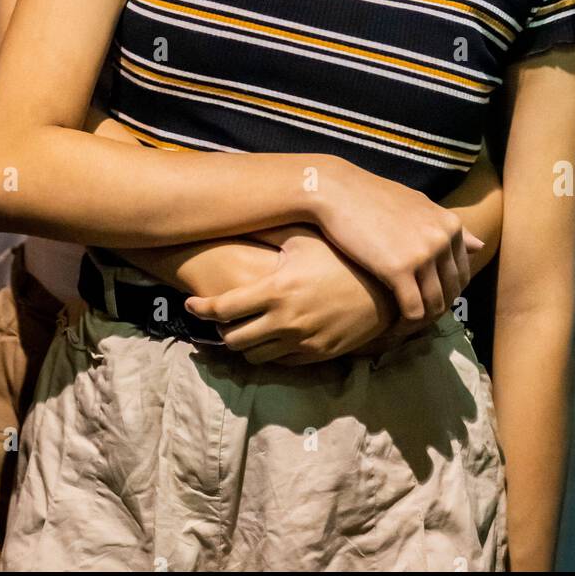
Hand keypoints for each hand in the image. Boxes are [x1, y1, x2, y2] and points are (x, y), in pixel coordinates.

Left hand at [184, 224, 399, 364]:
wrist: (384, 287)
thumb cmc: (340, 256)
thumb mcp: (302, 238)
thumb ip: (268, 232)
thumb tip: (238, 211)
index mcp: (276, 290)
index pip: (222, 309)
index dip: (200, 309)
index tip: (191, 304)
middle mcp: (285, 321)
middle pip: (233, 339)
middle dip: (220, 331)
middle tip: (218, 320)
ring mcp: (302, 342)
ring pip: (254, 357)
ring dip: (243, 345)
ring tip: (241, 329)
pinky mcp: (317, 356)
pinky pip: (280, 364)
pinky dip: (269, 353)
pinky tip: (269, 337)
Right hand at [306, 158, 484, 322]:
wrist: (336, 191)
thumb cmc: (372, 197)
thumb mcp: (418, 206)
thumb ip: (448, 227)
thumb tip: (480, 245)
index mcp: (450, 224)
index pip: (462, 273)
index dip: (446, 292)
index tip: (426, 299)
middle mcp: (442, 239)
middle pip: (451, 292)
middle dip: (435, 309)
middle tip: (414, 317)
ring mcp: (423, 254)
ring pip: (434, 305)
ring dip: (421, 321)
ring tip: (403, 324)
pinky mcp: (398, 270)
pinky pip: (413, 311)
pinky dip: (404, 325)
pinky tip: (391, 326)